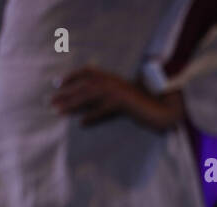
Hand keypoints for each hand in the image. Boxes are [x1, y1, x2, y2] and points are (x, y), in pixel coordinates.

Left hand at [51, 66, 184, 130]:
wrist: (166, 110)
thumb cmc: (147, 106)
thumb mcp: (126, 97)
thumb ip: (111, 94)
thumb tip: (92, 102)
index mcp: (114, 78)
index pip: (87, 72)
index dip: (71, 77)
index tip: (56, 84)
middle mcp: (115, 81)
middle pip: (84, 85)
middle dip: (65, 93)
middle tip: (50, 102)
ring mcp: (120, 91)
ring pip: (89, 95)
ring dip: (72, 103)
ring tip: (58, 111)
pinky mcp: (125, 103)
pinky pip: (103, 109)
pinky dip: (91, 116)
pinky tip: (81, 123)